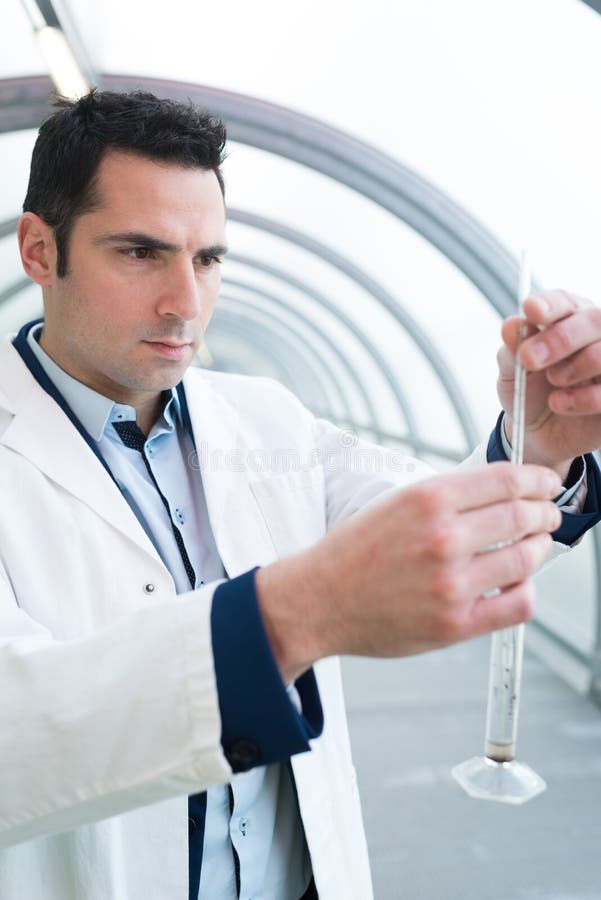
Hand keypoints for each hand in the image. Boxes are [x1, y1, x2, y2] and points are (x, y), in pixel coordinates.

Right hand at [255, 463, 561, 681]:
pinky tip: (517, 583)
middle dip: (544, 512)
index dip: (537, 479)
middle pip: (521, 516)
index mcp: (427, 499)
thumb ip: (448, 497)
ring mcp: (451, 584)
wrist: (318, 600)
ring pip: (525, 559)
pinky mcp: (454, 624)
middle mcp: (442, 538)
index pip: (506, 479)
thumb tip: (503, 493)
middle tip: (548, 514)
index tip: (546, 483)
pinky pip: (517, 604)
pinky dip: (527, 590)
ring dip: (540, 548)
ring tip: (535, 546)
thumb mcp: (395, 503)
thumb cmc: (353, 552)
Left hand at [498, 289, 600, 477]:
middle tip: (528, 358)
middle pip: (594, 320)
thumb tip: (511, 325)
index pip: (565, 302)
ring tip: (552, 381)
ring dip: (573, 367)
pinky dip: (582, 398)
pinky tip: (559, 403)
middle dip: (560, 338)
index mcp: (566, 321)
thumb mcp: (512, 372)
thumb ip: (512, 350)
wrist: (537, 433)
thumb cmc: (528, 392)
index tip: (530, 309)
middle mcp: (594, 337)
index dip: (550, 304)